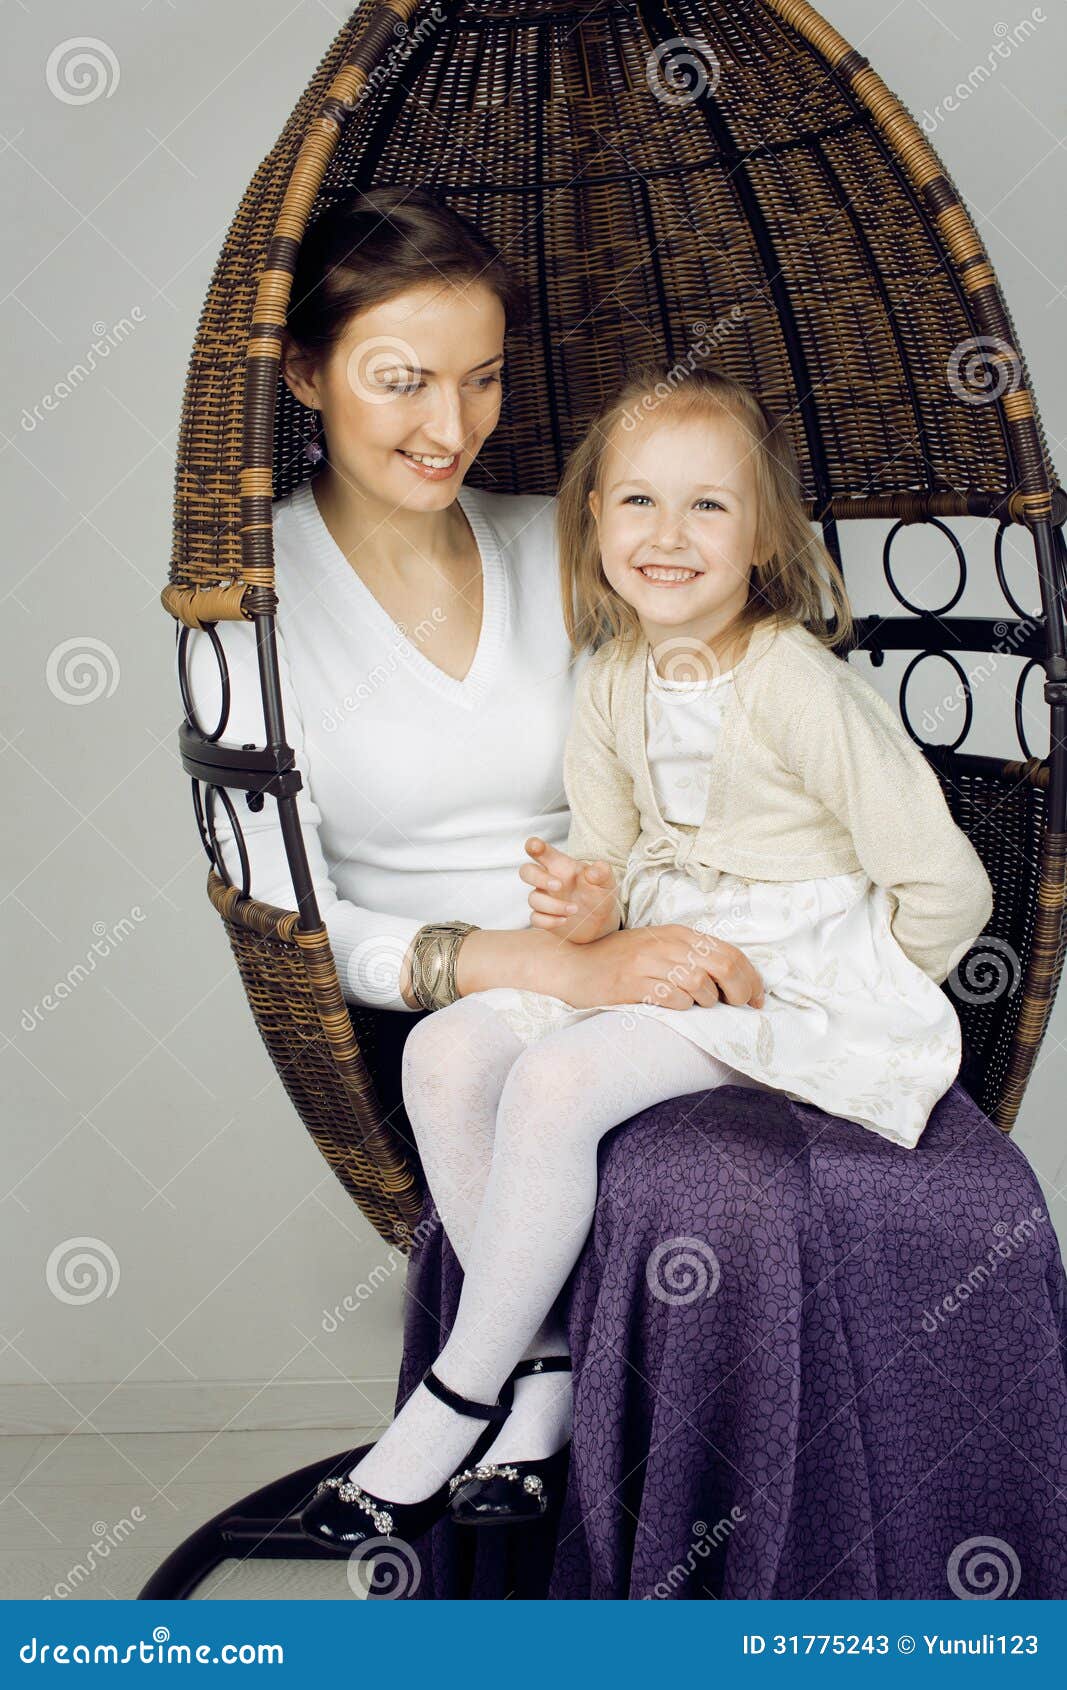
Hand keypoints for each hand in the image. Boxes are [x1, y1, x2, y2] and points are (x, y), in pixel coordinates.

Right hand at [519, 836, 620, 944]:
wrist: (600, 920)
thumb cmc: (599, 894)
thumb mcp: (606, 881)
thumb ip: (602, 872)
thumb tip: (593, 871)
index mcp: (560, 865)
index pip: (541, 851)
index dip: (534, 846)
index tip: (535, 846)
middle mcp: (548, 880)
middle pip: (526, 871)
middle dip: (538, 878)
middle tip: (559, 885)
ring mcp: (544, 899)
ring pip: (533, 899)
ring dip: (554, 905)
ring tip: (575, 909)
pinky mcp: (543, 917)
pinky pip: (535, 918)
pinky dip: (549, 921)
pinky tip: (564, 920)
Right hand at [559, 924, 765, 1010]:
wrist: (574, 964)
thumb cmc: (620, 961)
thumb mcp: (659, 949)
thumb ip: (693, 958)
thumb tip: (734, 983)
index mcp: (678, 934)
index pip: (729, 952)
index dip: (751, 978)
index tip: (756, 999)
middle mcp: (666, 944)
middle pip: (722, 965)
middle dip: (739, 991)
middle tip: (738, 1007)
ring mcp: (648, 963)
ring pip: (699, 983)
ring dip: (707, 1001)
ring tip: (697, 1005)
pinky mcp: (632, 983)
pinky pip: (672, 999)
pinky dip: (681, 1007)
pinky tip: (673, 1007)